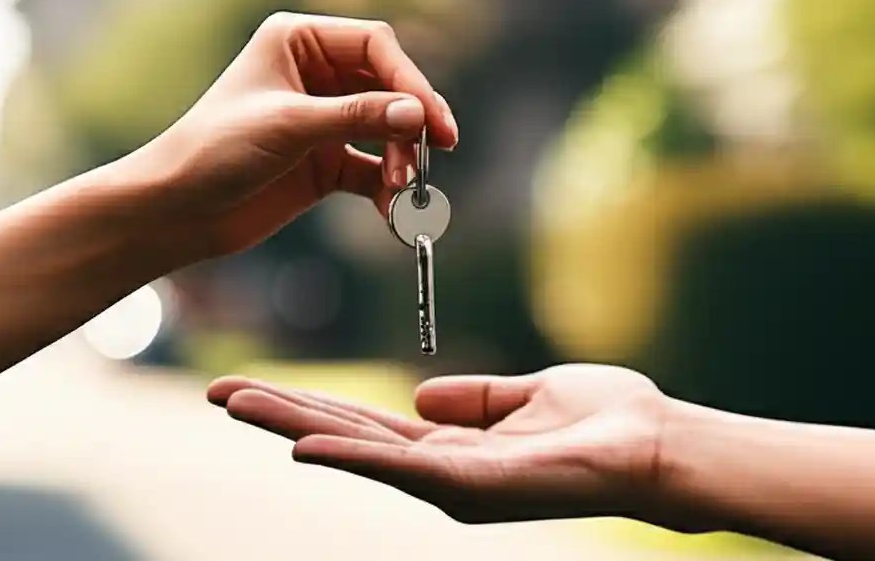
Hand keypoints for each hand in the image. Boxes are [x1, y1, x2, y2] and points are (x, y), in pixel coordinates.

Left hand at [112, 12, 457, 264]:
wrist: (175, 211)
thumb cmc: (213, 150)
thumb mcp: (289, 126)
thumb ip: (356, 117)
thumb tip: (418, 114)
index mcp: (298, 41)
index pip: (374, 46)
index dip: (409, 79)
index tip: (429, 119)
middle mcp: (314, 74)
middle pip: (389, 86)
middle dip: (411, 120)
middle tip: (436, 149)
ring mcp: (322, 120)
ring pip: (385, 129)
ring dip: (401, 157)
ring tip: (403, 187)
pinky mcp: (324, 163)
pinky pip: (371, 169)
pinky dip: (387, 189)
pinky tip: (394, 210)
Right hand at [208, 364, 687, 526]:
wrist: (656, 446)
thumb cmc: (605, 421)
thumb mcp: (526, 394)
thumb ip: (474, 398)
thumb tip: (420, 394)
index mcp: (452, 447)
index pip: (365, 425)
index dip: (311, 406)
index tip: (259, 386)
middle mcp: (441, 472)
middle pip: (345, 437)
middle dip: (281, 415)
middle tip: (218, 392)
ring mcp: (451, 485)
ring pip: (356, 450)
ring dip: (292, 427)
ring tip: (236, 404)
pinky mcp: (469, 487)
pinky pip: (397, 467)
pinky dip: (347, 457)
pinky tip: (301, 446)